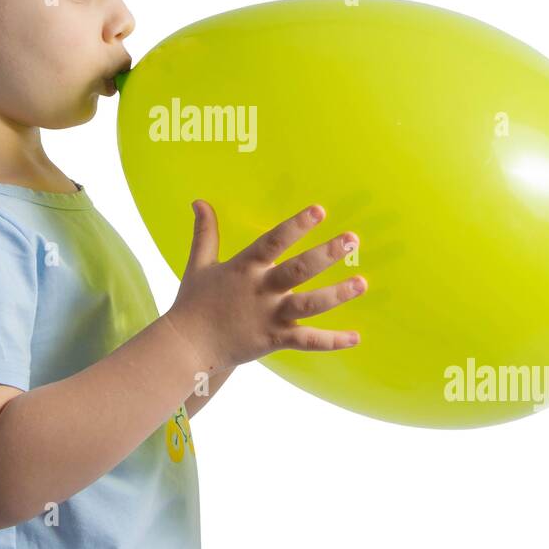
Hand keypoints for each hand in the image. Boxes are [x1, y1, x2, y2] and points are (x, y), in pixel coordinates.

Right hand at [164, 199, 366, 371]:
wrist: (187, 347)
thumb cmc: (194, 303)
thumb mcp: (199, 264)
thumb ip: (205, 232)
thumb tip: (198, 201)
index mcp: (244, 268)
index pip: (273, 241)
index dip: (296, 226)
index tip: (319, 210)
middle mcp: (260, 290)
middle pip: (297, 270)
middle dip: (326, 254)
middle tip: (351, 240)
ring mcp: (270, 316)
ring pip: (309, 304)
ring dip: (337, 294)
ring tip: (362, 283)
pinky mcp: (275, 339)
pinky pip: (308, 341)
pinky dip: (332, 341)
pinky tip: (356, 337)